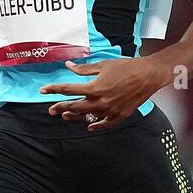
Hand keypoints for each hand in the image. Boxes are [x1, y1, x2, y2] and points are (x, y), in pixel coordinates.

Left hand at [39, 57, 164, 132]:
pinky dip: (96, 126)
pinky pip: (105, 124)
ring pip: (87, 117)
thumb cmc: (127, 67)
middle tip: (51, 109)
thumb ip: (84, 69)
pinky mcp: (120, 115)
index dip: (54, 89)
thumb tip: (69, 67)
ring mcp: (110, 110)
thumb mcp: (103, 65)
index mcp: (95, 87)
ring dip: (75, 117)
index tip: (43, 90)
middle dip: (61, 107)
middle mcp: (101, 101)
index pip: (69, 89)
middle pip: (75, 106)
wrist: (149, 75)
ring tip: (66, 116)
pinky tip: (89, 127)